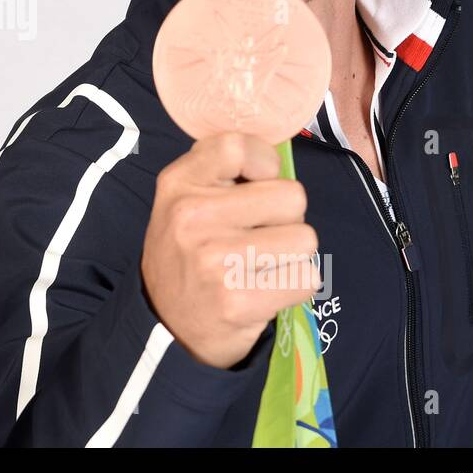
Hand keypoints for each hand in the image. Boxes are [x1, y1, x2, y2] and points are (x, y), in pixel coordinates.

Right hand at [140, 131, 320, 369]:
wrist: (165, 325)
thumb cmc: (188, 254)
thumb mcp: (183, 200)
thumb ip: (222, 171)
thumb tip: (278, 159)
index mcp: (178, 184)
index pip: (239, 147)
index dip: (265, 163)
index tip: (258, 184)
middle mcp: (192, 216)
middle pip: (291, 196)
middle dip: (285, 219)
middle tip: (258, 238)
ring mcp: (214, 259)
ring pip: (305, 239)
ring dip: (292, 256)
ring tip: (261, 266)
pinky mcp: (238, 299)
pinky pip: (306, 278)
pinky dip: (295, 286)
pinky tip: (265, 290)